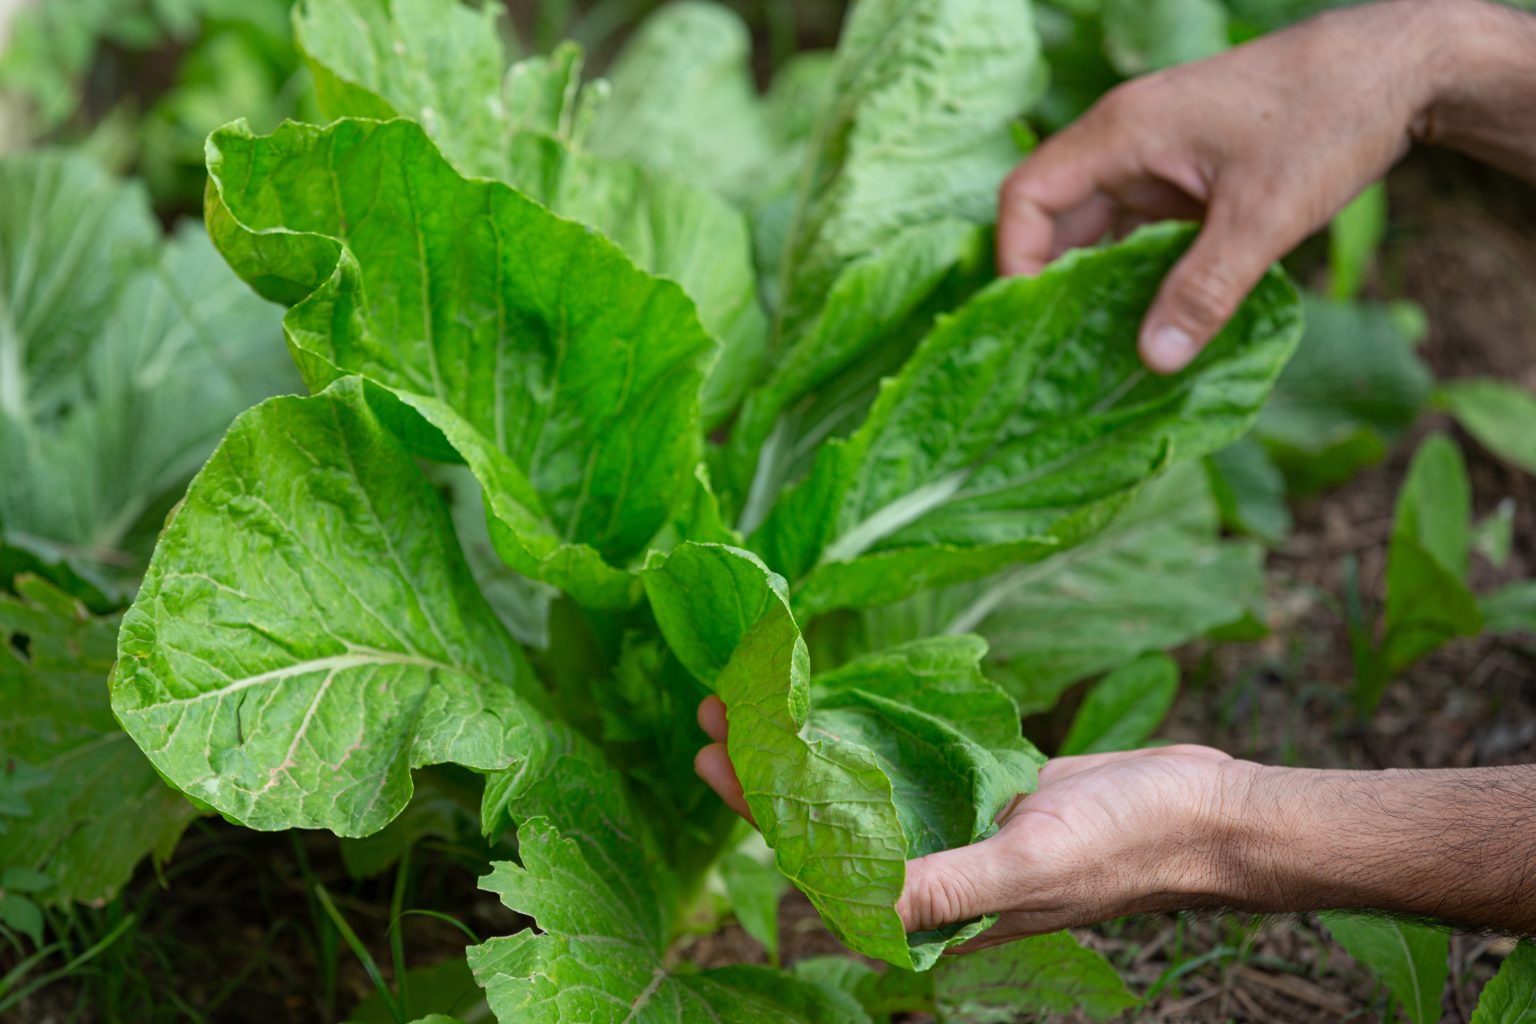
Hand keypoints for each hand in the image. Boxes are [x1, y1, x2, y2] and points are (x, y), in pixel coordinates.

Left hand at [694, 695, 1250, 945]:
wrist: (1203, 812)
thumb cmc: (1125, 845)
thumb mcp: (1029, 866)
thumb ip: (944, 889)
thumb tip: (855, 902)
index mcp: (935, 908)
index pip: (822, 858)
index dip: (761, 808)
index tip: (715, 754)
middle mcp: (936, 872)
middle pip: (828, 818)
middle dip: (769, 767)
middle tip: (716, 706)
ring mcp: (957, 828)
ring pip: (862, 788)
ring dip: (810, 745)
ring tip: (759, 696)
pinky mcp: (982, 792)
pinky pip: (909, 764)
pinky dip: (870, 735)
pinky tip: (834, 704)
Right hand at [998, 0, 1456, 373]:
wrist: (1395, 67)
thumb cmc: (1326, 120)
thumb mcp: (1264, 216)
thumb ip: (1205, 289)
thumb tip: (1154, 361)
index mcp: (1121, 133)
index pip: (1027, 198)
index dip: (1015, 261)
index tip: (1029, 323)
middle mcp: (1123, 142)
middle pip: (1052, 218)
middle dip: (1049, 285)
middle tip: (1055, 354)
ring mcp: (1153, 158)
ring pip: (1093, 228)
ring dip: (1090, 284)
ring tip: (1091, 349)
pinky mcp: (1183, 176)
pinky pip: (1134, 231)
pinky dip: (1130, 274)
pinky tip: (1142, 321)